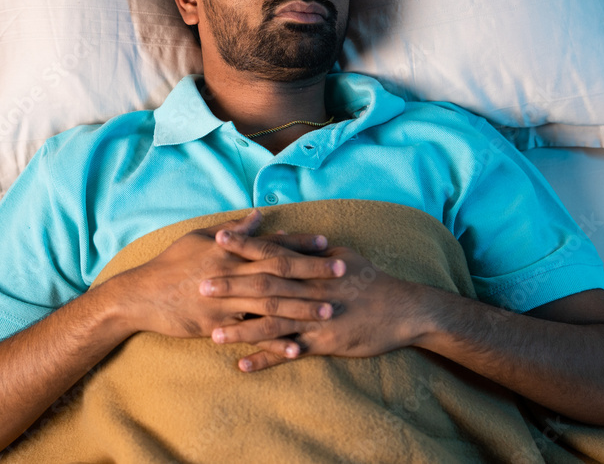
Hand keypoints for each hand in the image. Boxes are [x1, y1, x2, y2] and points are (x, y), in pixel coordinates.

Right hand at [115, 209, 345, 339]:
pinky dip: (276, 343)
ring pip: (271, 305)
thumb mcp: (200, 237)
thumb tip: (259, 215)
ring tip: (330, 311)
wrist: (140, 296)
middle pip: (280, 272)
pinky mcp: (218, 326)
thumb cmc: (171, 263)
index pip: (272, 244)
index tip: (328, 242)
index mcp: (229, 249)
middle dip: (313, 272)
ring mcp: (225, 301)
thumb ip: (234, 228)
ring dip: (302, 308)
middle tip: (343, 271)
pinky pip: (252, 335)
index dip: (301, 243)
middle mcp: (231, 273)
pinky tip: (298, 349)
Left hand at [203, 243, 427, 371]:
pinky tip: (243, 365)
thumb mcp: (343, 256)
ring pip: (273, 323)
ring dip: (242, 329)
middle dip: (232, 286)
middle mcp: (311, 290)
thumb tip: (285, 237)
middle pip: (265, 287)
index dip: (245, 245)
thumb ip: (311, 250)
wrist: (403, 310)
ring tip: (213, 334)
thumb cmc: (371, 280)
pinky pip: (290, 353)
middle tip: (199, 285)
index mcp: (313, 267)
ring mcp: (316, 318)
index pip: (273, 252)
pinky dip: (266, 359)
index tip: (218, 238)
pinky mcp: (323, 342)